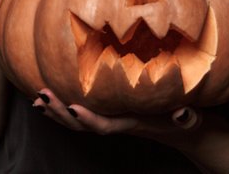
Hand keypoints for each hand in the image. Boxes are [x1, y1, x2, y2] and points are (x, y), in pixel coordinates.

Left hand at [31, 88, 200, 143]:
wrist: (183, 132)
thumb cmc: (186, 122)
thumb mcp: (190, 119)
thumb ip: (186, 118)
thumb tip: (182, 114)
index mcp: (132, 124)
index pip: (106, 126)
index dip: (89, 119)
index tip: (73, 106)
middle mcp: (117, 124)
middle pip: (84, 126)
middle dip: (61, 113)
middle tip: (42, 96)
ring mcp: (111, 120)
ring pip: (78, 122)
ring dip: (57, 112)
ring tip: (38, 99)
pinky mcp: (109, 114)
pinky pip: (82, 114)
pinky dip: (64, 108)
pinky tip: (50, 100)